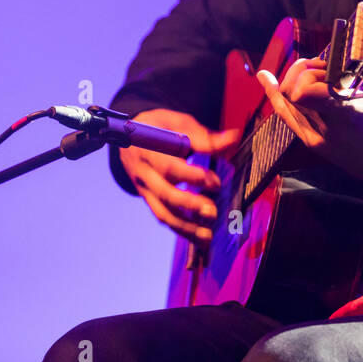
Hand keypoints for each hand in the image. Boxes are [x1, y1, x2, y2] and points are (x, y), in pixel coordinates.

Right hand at [120, 109, 240, 247]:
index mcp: (149, 147)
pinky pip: (164, 217)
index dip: (192, 176)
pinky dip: (182, 230)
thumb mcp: (178, 123)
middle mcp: (143, 170)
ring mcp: (144, 187)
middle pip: (164, 192)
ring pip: (162, 211)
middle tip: (212, 211)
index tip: (215, 182)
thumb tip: (233, 138)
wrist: (129, 134)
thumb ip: (204, 136)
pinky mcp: (149, 199)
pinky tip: (201, 238)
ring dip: (186, 227)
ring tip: (208, 236)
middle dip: (189, 205)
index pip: (169, 165)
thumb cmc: (159, 126)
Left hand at [255, 58, 362, 189]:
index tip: (326, 66)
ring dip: (291, 80)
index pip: (306, 90)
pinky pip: (289, 118)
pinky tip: (265, 78)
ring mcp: (319, 138)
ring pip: (287, 102)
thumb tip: (362, 60)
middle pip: (293, 91)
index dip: (308, 73)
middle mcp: (329, 125)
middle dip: (301, 71)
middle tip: (319, 67)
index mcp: (349, 111)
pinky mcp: (316, 145)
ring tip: (304, 70)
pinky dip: (276, 97)